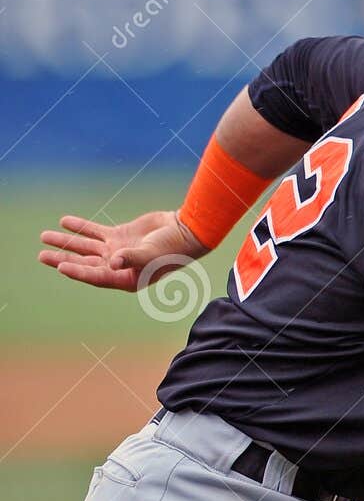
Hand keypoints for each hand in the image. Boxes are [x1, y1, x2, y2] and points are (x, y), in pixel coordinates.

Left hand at [38, 210, 207, 293]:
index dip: (78, 272)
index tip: (60, 267)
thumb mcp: (152, 256)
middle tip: (42, 256)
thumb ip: (131, 258)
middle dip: (63, 259)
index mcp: (125, 278)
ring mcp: (118, 250)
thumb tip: (113, 262)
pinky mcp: (120, 235)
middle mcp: (118, 267)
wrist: (185, 232)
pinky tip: (64, 222)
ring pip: (86, 247)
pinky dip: (80, 227)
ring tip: (45, 237)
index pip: (96, 276)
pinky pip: (95, 231)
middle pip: (85, 263)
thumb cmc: (172, 249)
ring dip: (66, 242)